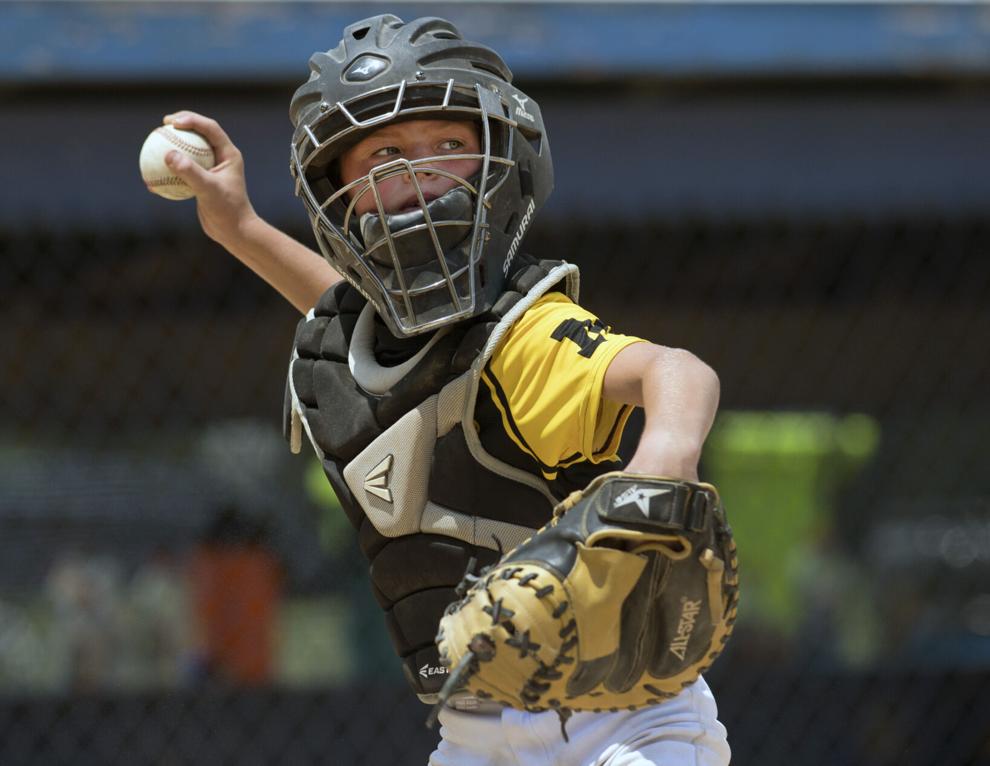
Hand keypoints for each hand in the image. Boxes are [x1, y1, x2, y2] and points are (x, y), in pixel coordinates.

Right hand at [163, 111, 258, 248]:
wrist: (234, 232)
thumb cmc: (227, 210)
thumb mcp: (209, 190)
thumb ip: (190, 171)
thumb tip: (168, 154)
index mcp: (228, 154)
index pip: (210, 128)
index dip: (191, 119)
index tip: (172, 122)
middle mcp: (220, 159)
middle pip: (198, 134)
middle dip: (181, 126)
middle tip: (163, 124)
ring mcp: (210, 170)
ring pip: (188, 153)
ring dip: (171, 148)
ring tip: (153, 144)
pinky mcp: (201, 183)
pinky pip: (181, 173)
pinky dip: (167, 174)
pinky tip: (150, 178)